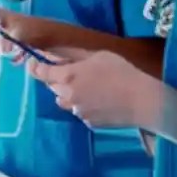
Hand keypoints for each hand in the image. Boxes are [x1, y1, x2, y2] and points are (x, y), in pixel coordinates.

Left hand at [27, 49, 161, 128]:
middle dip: (56, 78)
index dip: (34, 66)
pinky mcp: (88, 123)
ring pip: (63, 101)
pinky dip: (83, 105)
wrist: (143, 101)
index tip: (33, 61)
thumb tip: (54, 54)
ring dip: (68, 94)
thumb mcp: (97, 56)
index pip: (40, 72)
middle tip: (72, 71)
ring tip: (87, 87)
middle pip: (52, 87)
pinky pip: (79, 112)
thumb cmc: (121, 72)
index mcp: (67, 77)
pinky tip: (100, 100)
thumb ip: (73, 55)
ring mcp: (77, 111)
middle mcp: (67, 96)